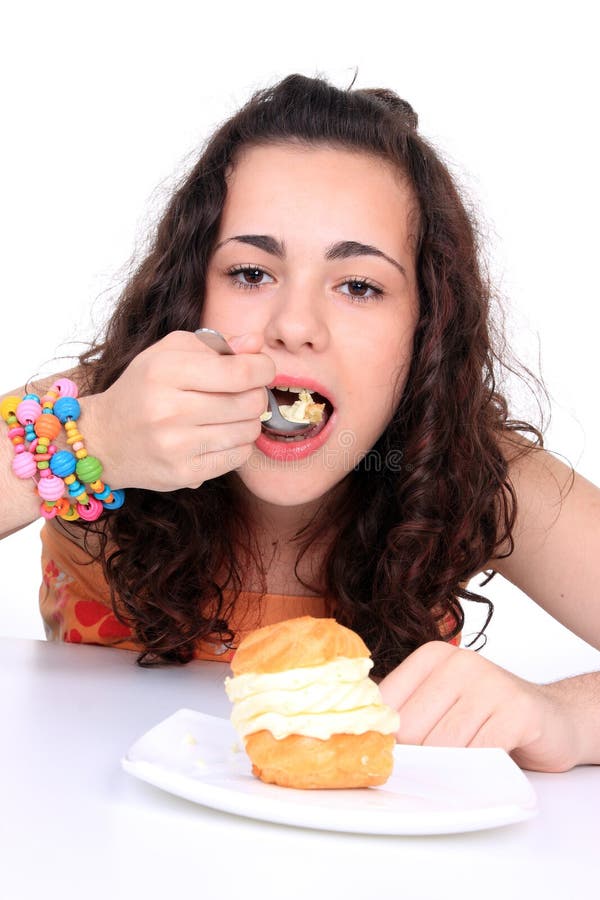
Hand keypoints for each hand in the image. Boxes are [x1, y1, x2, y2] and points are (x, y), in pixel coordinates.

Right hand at [81, 330, 273, 490]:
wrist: (103, 439)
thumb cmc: (143, 389)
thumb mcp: (169, 353)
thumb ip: (215, 344)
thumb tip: (256, 344)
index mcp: (165, 370)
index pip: (240, 371)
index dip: (263, 368)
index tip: (262, 368)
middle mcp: (168, 409)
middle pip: (249, 402)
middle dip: (256, 394)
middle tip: (244, 392)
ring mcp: (176, 445)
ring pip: (248, 431)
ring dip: (248, 421)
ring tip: (230, 415)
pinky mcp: (184, 473)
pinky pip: (238, 457)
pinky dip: (238, 444)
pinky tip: (221, 436)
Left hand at [378, 641, 580, 771]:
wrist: (550, 718)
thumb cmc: (488, 715)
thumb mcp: (442, 700)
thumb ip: (407, 709)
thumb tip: (361, 734)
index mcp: (432, 656)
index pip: (387, 703)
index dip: (386, 737)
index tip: (392, 755)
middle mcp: (459, 661)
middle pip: (411, 728)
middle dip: (417, 757)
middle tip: (430, 768)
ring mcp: (490, 683)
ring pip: (442, 745)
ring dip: (447, 768)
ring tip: (458, 766)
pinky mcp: (516, 710)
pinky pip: (478, 753)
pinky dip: (474, 771)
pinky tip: (481, 766)